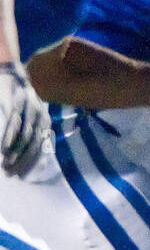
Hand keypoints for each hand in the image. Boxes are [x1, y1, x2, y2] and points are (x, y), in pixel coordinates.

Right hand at [0, 62, 49, 176]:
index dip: (31, 163)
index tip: (23, 176)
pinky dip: (9, 138)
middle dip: (22, 161)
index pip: (41, 147)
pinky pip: (13, 124)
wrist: (10, 73)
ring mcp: (28, 110)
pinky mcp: (15, 103)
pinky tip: (4, 149)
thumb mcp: (31, 114)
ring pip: (23, 136)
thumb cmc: (18, 97)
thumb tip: (37, 157)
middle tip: (10, 174)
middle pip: (33, 144)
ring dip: (14, 153)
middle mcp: (40, 116)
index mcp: (44, 121)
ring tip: (5, 165)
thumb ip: (34, 133)